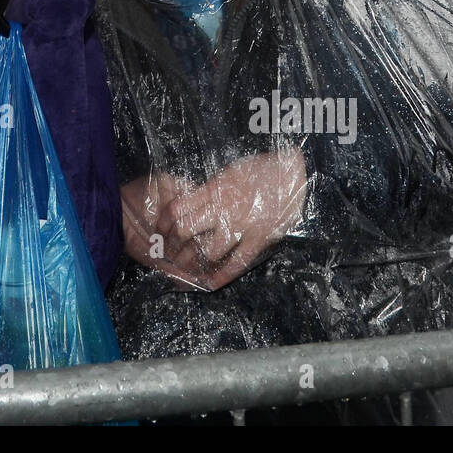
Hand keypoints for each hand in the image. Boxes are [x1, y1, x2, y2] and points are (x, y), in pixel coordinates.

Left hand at [124, 151, 307, 290]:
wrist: (293, 173)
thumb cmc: (260, 169)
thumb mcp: (228, 173)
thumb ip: (209, 190)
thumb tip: (190, 203)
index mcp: (213, 189)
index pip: (177, 208)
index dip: (164, 223)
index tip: (160, 231)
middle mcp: (223, 208)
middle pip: (186, 230)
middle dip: (173, 245)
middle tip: (168, 253)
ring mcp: (241, 226)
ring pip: (208, 251)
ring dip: (195, 261)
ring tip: (186, 268)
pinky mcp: (259, 240)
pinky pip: (236, 263)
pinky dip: (221, 276)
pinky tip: (209, 284)